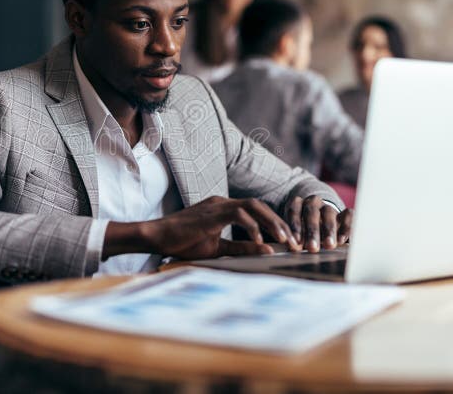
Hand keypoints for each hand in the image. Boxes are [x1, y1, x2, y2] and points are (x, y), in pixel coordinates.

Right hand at [104, 196, 300, 260]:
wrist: (157, 237)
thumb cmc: (182, 242)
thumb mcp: (217, 248)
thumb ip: (240, 248)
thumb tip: (266, 251)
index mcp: (224, 208)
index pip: (257, 210)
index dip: (274, 224)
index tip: (289, 241)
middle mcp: (223, 202)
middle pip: (260, 205)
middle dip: (280, 222)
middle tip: (294, 241)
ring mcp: (217, 205)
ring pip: (253, 206)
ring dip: (272, 222)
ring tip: (284, 240)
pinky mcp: (211, 212)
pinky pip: (238, 214)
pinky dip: (252, 227)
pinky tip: (260, 241)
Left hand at [283, 196, 352, 252]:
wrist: (321, 231)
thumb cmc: (303, 235)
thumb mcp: (297, 236)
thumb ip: (294, 240)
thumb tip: (293, 247)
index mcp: (297, 205)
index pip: (294, 210)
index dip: (294, 225)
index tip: (297, 241)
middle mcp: (313, 203)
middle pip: (311, 211)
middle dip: (312, 230)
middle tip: (312, 247)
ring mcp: (329, 207)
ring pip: (329, 212)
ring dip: (329, 229)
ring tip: (328, 245)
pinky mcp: (344, 214)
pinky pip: (348, 215)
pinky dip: (345, 227)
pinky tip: (341, 240)